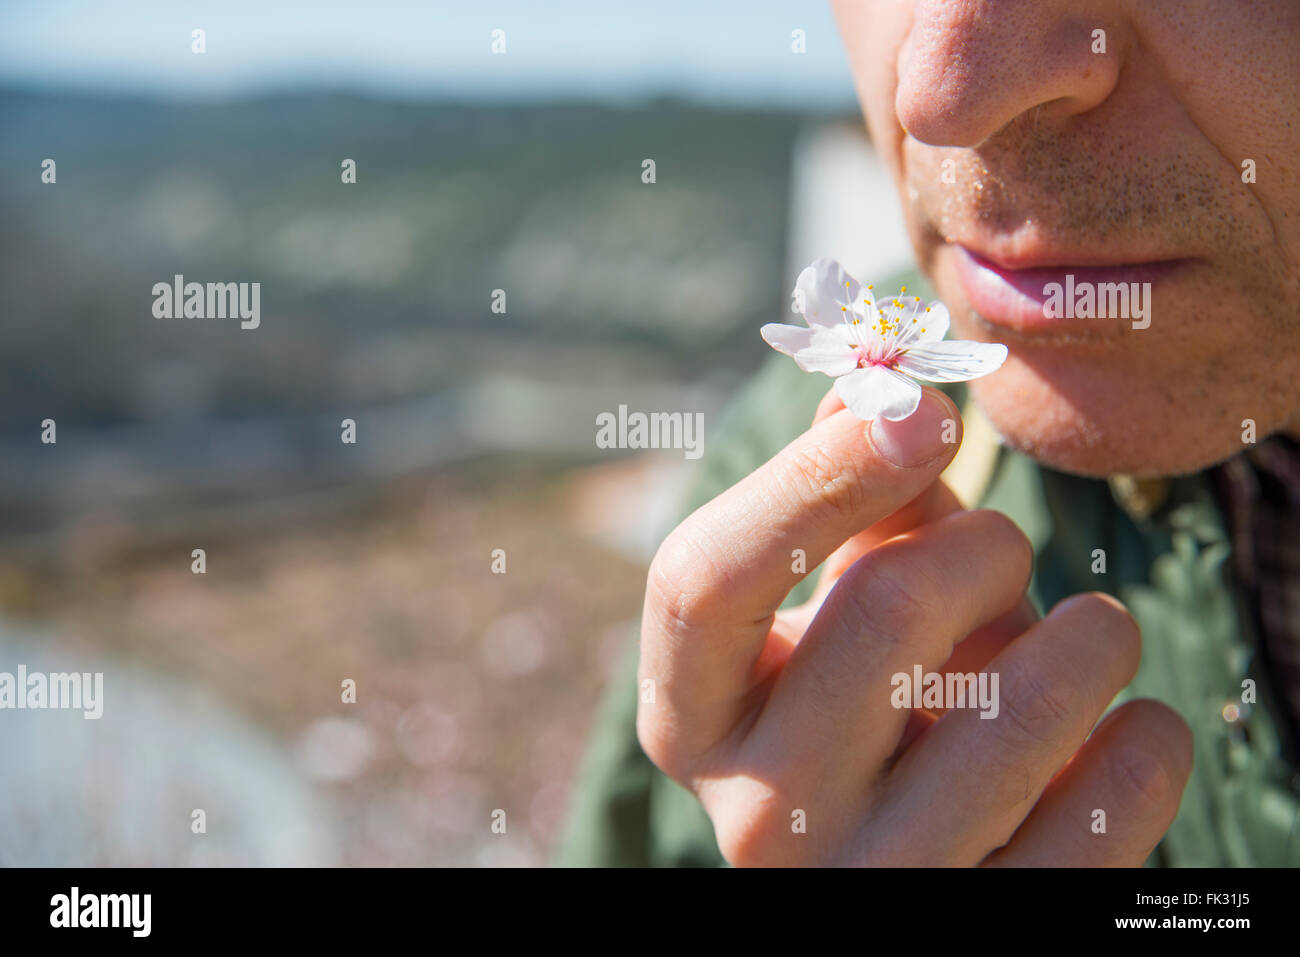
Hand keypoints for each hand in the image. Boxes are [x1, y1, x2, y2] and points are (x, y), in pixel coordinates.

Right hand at [637, 387, 1191, 865]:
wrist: (921, 875)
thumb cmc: (874, 713)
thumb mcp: (836, 615)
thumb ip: (850, 503)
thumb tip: (880, 387)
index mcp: (693, 722)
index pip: (703, 579)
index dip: (811, 475)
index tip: (918, 410)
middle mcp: (758, 817)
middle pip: (882, 611)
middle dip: (984, 548)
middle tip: (1007, 554)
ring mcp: (870, 890)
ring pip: (1018, 709)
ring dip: (1088, 639)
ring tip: (1087, 642)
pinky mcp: (987, 930)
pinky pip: (1109, 803)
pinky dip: (1143, 736)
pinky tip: (1121, 724)